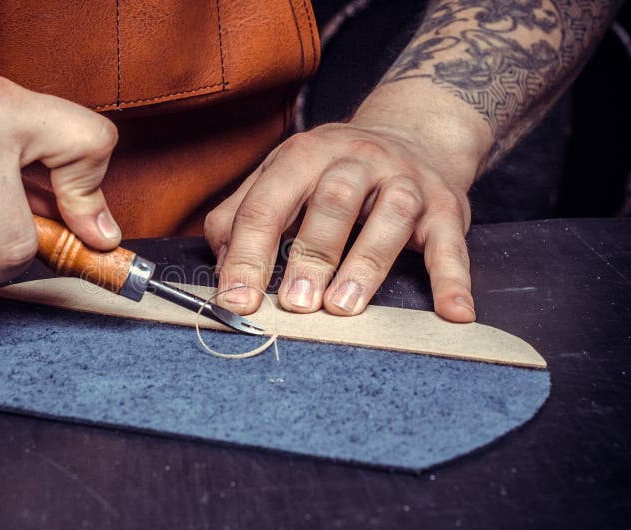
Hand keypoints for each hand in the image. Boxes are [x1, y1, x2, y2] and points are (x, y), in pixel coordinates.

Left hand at [205, 103, 485, 322]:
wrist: (414, 134)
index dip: (248, 255)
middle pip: (331, 202)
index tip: (237, 302)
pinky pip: (450, 244)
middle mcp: (357, 160)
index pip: (268, 205)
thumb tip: (220, 266)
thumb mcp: (282, 176)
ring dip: (365, 265)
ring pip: (389, 217)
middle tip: (293, 305)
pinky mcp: (445, 208)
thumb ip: (242, 214)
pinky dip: (453, 280)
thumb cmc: (334, 170)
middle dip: (310, 255)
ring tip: (343, 307)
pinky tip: (454, 314)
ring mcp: (405, 182)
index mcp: (305, 155)